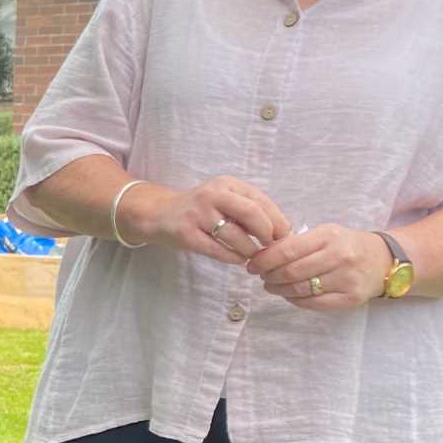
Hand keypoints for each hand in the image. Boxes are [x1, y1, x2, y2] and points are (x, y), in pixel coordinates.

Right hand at [126, 176, 291, 262]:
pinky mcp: (186, 233)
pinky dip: (232, 257)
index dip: (276, 219)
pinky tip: (237, 259)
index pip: (260, 200)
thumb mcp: (223, 199)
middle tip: (271, 246)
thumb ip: (248, 208)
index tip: (283, 234)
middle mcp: (212, 195)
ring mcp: (197, 214)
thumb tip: (281, 230)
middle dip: (267, 233)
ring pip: (235, 235)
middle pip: (251, 213)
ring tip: (252, 255)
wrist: (159, 214)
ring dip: (249, 249)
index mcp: (226, 184)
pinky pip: (218, 250)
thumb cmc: (199, 209)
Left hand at [247, 224, 389, 308]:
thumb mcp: (324, 234)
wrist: (383, 260)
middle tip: (262, 276)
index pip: (287, 251)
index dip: (264, 260)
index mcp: (328, 236)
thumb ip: (296, 243)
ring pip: (300, 290)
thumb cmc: (345, 245)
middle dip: (269, 276)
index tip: (252, 265)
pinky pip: (313, 303)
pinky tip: (289, 294)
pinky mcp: (350, 297)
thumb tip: (262, 255)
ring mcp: (346, 279)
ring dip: (279, 290)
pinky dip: (295, 300)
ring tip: (272, 286)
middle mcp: (339, 256)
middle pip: (290, 272)